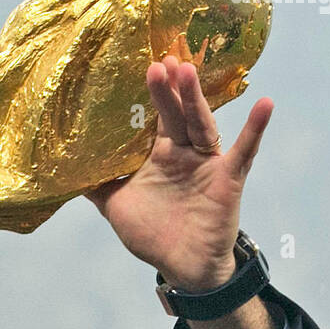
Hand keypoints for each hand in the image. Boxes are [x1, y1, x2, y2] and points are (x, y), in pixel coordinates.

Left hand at [86, 58, 272, 291]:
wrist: (183, 267)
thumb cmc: (153, 235)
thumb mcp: (116, 206)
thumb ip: (96, 185)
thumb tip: (63, 171)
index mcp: (158, 154)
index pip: (154, 118)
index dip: (149, 96)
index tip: (141, 67)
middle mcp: (183, 152)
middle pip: (175, 114)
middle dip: (167, 90)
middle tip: (159, 62)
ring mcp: (207, 162)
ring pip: (202, 124)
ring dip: (196, 98)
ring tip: (188, 72)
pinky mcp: (228, 178)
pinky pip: (244, 151)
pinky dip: (255, 129)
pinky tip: (266, 104)